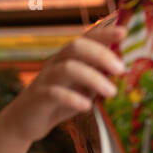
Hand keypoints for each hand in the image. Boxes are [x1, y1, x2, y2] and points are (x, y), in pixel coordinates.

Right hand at [3, 20, 126, 144]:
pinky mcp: (38, 97)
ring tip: (112, 92)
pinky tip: (86, 106)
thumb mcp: (83, 88)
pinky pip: (54, 93)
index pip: (87, 38)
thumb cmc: (61, 102)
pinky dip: (72, 98)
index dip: (104, 33)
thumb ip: (99, 78)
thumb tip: (126, 74)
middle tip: (121, 69)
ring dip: (93, 78)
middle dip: (101, 54)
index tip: (124, 32)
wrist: (25, 120)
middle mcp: (57, 62)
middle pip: (76, 47)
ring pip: (68, 68)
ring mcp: (46, 78)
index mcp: (69, 58)